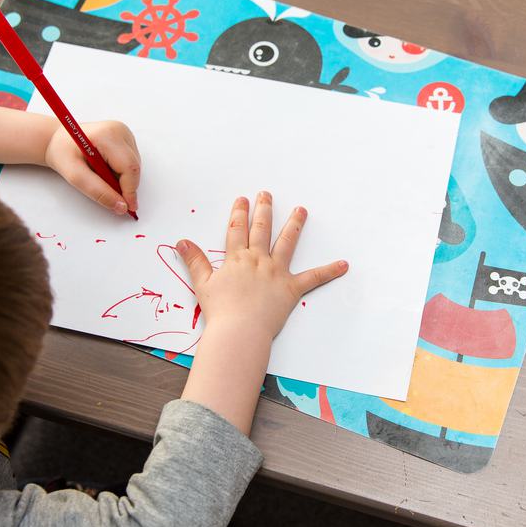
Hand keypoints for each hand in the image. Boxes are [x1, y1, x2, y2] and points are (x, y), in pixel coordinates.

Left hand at [44, 120, 140, 214]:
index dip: (130, 190)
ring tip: (99, 176)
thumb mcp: (74, 175)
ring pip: (133, 167)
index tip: (128, 208)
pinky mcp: (126, 138)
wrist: (58, 140)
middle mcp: (120, 130)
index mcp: (108, 135)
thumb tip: (121, 206)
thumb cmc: (63, 153)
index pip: (129, 167)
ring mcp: (125, 133)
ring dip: (121, 180)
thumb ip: (98, 191)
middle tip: (109, 196)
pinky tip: (105, 169)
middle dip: (124, 186)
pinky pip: (130, 163)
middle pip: (133, 167)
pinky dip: (121, 173)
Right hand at [177, 192, 347, 340]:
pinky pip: (313, 278)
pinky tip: (343, 264)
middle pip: (261, 229)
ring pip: (287, 243)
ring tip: (301, 210)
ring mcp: (276, 272)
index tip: (243, 200)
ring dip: (294, 225)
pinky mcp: (291, 289)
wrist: (239, 332)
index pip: (237, 230)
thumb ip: (194, 260)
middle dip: (264, 210)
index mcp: (237, 259)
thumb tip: (182, 241)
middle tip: (267, 194)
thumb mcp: (203, 284)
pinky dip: (329, 271)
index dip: (239, 213)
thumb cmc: (220, 311)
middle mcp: (258, 260)